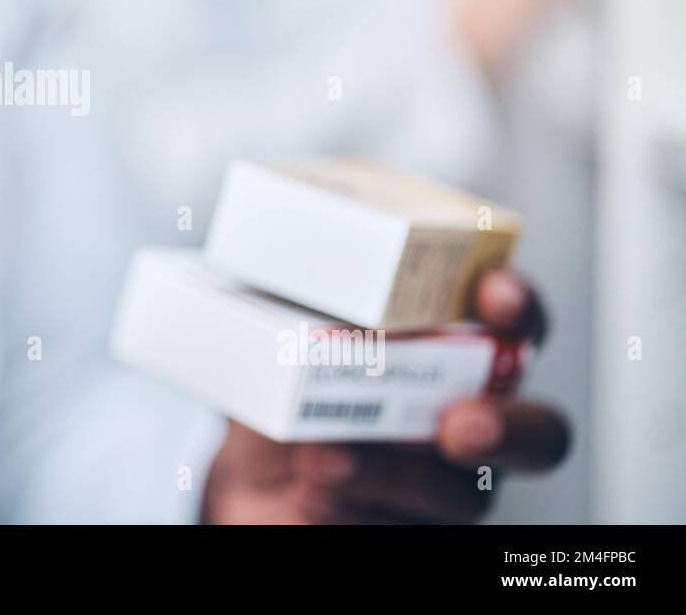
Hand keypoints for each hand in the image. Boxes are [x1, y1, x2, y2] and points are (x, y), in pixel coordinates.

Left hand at [202, 271, 568, 522]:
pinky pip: (403, 526)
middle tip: (461, 425)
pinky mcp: (412, 526)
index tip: (497, 296)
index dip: (519, 305)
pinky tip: (313, 488)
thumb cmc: (284, 395)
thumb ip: (309, 302)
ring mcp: (447, 486)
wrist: (247, 479)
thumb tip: (300, 260)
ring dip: (391, 472)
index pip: (513, 322)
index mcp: (452, 352)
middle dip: (509, 426)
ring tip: (321, 456)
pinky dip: (357, 503)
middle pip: (539, 431)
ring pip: (462, 494)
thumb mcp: (280, 334)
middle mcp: (467, 418)